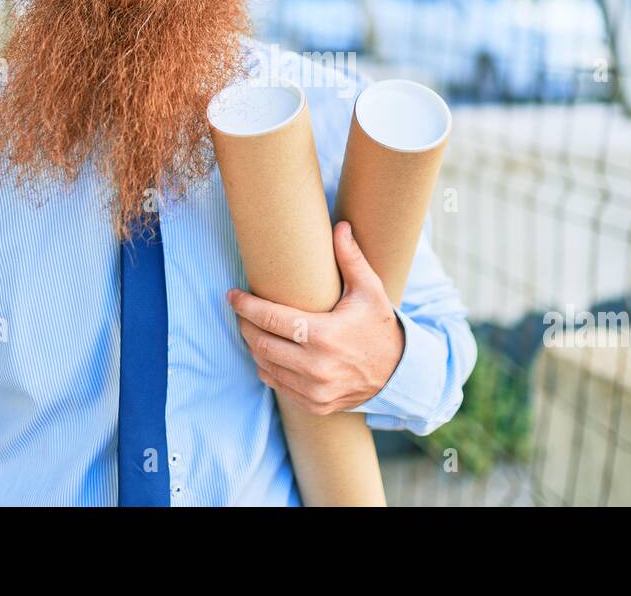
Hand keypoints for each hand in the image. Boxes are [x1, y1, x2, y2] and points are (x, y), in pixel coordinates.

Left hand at [226, 220, 404, 414]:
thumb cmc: (379, 326)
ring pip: (264, 365)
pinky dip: (266, 367)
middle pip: (261, 343)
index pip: (271, 320)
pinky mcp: (313, 404)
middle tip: (239, 309)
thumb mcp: (370, 290)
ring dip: (253, 345)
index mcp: (325, 336)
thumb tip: (340, 226)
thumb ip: (351, 258)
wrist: (398, 373)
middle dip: (245, 324)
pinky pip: (276, 384)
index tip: (232, 295)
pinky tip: (266, 351)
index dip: (246, 306)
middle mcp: (316, 367)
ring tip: (250, 327)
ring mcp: (314, 390)